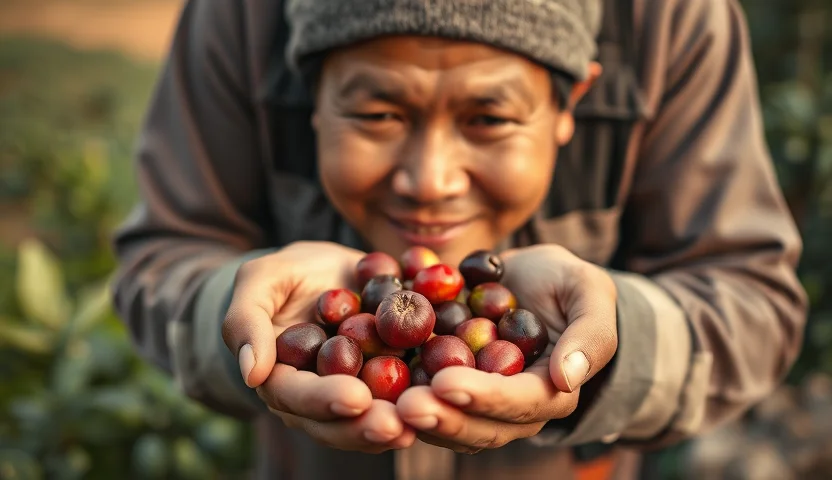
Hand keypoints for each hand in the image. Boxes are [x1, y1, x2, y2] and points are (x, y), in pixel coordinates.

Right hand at [222, 241, 415, 452]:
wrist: (327, 270)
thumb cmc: (284, 276)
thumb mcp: (259, 282)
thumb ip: (246, 322)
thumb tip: (251, 372)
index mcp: (282, 379)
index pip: (297, 397)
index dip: (324, 401)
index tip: (355, 400)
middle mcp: (321, 396)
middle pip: (340, 422)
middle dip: (369, 426)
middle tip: (398, 425)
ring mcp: (359, 391)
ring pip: (377, 417)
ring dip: (403, 422)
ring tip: (428, 417)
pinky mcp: (392, 379)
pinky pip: (410, 392)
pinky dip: (429, 395)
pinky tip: (452, 394)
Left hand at [396, 244, 617, 452]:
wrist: (532, 280)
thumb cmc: (568, 284)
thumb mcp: (589, 293)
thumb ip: (589, 334)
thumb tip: (566, 379)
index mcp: (552, 391)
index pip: (520, 403)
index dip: (485, 398)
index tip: (448, 385)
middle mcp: (514, 409)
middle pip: (479, 426)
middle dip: (442, 417)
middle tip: (405, 405)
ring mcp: (479, 402)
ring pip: (448, 423)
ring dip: (415, 418)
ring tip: (382, 404)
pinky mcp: (448, 387)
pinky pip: (424, 398)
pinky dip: (398, 394)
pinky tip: (366, 381)